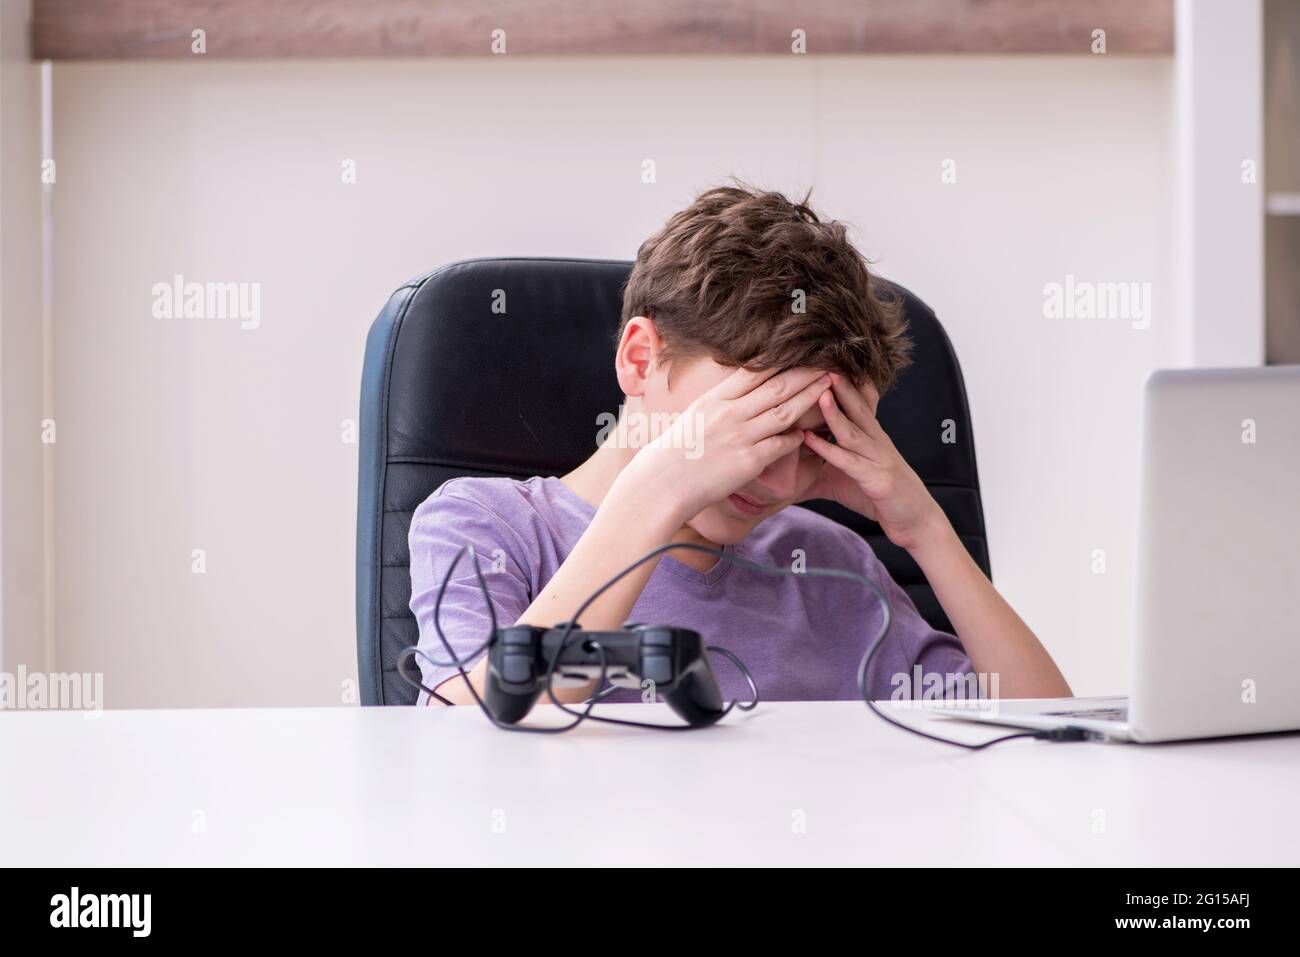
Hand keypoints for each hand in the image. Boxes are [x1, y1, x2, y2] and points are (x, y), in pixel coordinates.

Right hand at [620, 366, 831, 522]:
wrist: (663, 482)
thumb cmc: (676, 450)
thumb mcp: (695, 415)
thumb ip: (719, 401)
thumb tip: (738, 389)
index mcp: (716, 398)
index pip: (755, 371)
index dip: (782, 358)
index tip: (803, 349)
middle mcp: (730, 413)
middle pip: (777, 386)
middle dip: (807, 373)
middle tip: (830, 362)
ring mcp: (741, 436)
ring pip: (785, 411)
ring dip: (811, 398)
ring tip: (830, 387)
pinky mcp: (748, 462)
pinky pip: (780, 445)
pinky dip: (797, 438)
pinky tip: (810, 432)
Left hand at [798, 373, 948, 551]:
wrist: (916, 522)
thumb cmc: (879, 497)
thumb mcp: (847, 479)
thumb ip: (821, 469)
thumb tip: (787, 471)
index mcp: (870, 437)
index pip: (855, 404)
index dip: (842, 383)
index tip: (820, 361)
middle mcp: (876, 442)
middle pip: (856, 407)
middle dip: (839, 383)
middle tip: (819, 359)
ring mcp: (878, 459)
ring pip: (853, 429)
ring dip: (835, 410)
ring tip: (819, 390)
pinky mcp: (876, 480)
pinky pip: (849, 462)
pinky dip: (829, 450)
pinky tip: (811, 439)